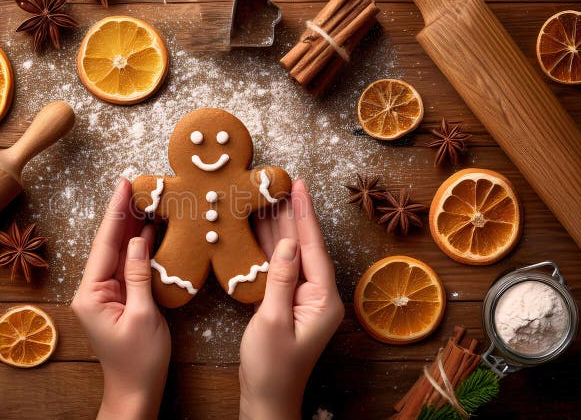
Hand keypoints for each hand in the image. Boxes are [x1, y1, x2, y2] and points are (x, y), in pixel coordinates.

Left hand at [71, 178, 170, 419]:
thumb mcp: (143, 315)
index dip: (117, 212)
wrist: (136, 392)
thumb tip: (138, 240)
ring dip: (131, 226)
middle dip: (122, 213)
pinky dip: (139, 247)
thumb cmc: (139, 362)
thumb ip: (138, 274)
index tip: (125, 185)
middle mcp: (92, 290)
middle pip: (108, 243)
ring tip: (144, 198)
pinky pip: (127, 266)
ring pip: (118, 252)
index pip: (105, 244)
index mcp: (91, 293)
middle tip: (136, 182)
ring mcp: (105, 294)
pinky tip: (149, 230)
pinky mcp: (119, 298)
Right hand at [239, 179, 344, 419]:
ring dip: (277, 227)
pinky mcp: (288, 303)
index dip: (304, 214)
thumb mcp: (273, 320)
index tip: (298, 184)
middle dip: (291, 214)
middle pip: (303, 246)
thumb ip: (280, 279)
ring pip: (290, 254)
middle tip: (278, 182)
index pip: (313, 246)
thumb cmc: (271, 367)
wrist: (267, 398)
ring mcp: (303, 298)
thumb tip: (286, 243)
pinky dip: (268, 247)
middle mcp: (317, 294)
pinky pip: (279, 268)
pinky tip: (258, 229)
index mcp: (322, 298)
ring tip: (266, 196)